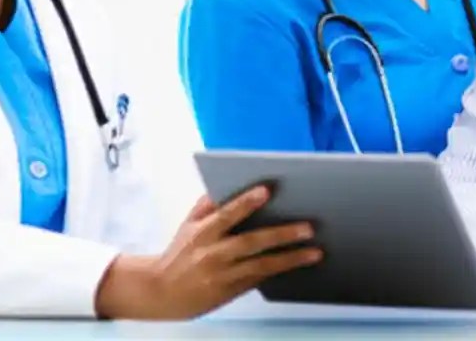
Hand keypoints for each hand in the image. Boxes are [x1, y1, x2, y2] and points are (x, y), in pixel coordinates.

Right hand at [95, 187, 321, 318]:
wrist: (160, 292)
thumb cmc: (180, 253)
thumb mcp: (188, 225)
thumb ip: (208, 204)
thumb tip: (228, 182)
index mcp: (202, 233)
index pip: (226, 214)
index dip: (245, 202)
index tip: (267, 190)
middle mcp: (213, 254)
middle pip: (251, 243)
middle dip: (282, 234)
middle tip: (308, 227)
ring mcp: (223, 276)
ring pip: (261, 266)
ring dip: (291, 258)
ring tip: (315, 252)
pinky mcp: (230, 292)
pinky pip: (260, 279)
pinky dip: (280, 271)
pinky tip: (299, 263)